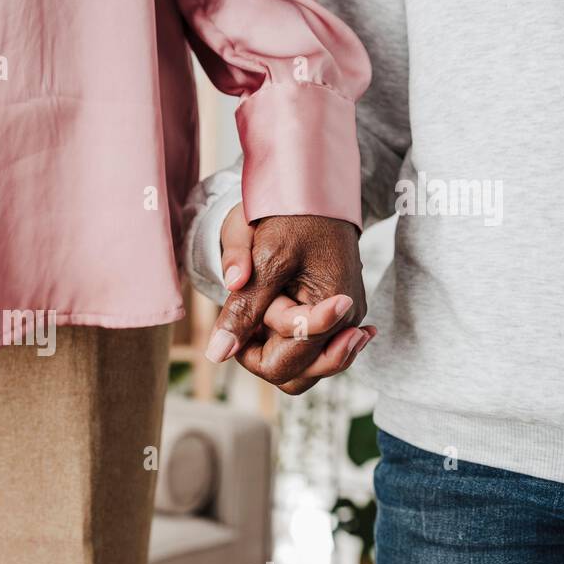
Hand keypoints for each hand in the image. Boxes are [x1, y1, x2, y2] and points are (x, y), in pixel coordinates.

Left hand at [204, 204, 374, 394]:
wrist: (314, 187)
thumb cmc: (289, 214)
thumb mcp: (262, 259)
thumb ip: (243, 310)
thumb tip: (216, 354)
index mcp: (333, 311)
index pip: (283, 367)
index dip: (247, 349)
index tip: (237, 311)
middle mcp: (347, 323)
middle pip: (296, 376)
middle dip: (264, 350)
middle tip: (251, 307)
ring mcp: (345, 321)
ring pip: (303, 366)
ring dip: (275, 344)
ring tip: (263, 303)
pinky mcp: (339, 314)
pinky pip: (310, 346)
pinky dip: (286, 334)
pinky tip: (273, 303)